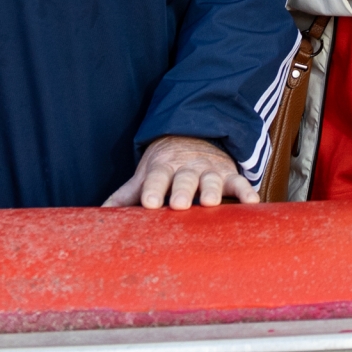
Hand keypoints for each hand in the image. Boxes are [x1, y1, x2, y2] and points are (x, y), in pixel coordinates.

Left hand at [104, 135, 256, 207]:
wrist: (195, 136)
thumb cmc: (165, 166)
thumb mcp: (145, 176)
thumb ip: (125, 196)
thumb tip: (99, 215)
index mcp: (162, 169)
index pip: (156, 179)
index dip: (154, 190)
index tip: (150, 204)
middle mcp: (186, 169)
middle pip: (184, 179)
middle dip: (181, 191)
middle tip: (178, 205)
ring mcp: (209, 171)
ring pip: (211, 179)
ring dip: (211, 189)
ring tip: (209, 202)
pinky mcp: (229, 175)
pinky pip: (239, 182)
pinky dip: (246, 191)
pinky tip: (252, 201)